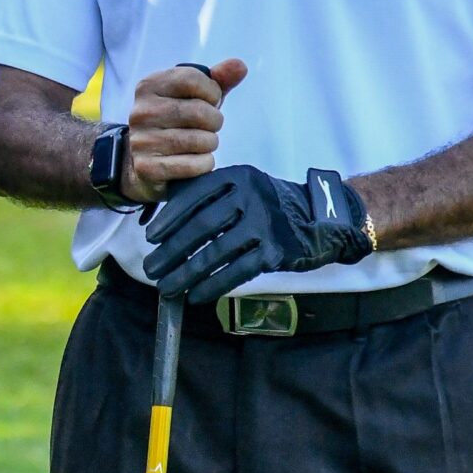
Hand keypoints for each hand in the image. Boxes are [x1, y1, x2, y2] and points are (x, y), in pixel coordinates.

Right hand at [124, 58, 244, 201]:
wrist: (144, 163)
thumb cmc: (176, 124)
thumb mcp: (195, 97)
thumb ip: (218, 80)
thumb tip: (240, 65)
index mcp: (149, 86)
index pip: (192, 79)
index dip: (212, 92)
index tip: (209, 102)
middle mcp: (141, 112)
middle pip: (199, 112)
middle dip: (215, 122)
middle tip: (207, 127)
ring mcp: (142, 141)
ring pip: (200, 140)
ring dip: (210, 144)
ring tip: (200, 145)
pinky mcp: (148, 167)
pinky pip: (194, 165)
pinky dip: (204, 164)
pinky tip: (195, 161)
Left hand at [142, 164, 373, 303]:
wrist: (322, 218)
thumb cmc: (269, 206)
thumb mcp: (242, 188)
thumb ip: (208, 197)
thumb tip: (161, 221)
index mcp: (237, 177)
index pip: (194, 196)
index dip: (169, 219)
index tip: (150, 238)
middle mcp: (250, 196)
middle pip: (201, 226)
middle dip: (171, 251)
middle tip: (151, 268)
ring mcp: (265, 223)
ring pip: (216, 252)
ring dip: (187, 273)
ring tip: (167, 288)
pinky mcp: (277, 250)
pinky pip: (238, 270)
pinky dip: (214, 285)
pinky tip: (196, 295)